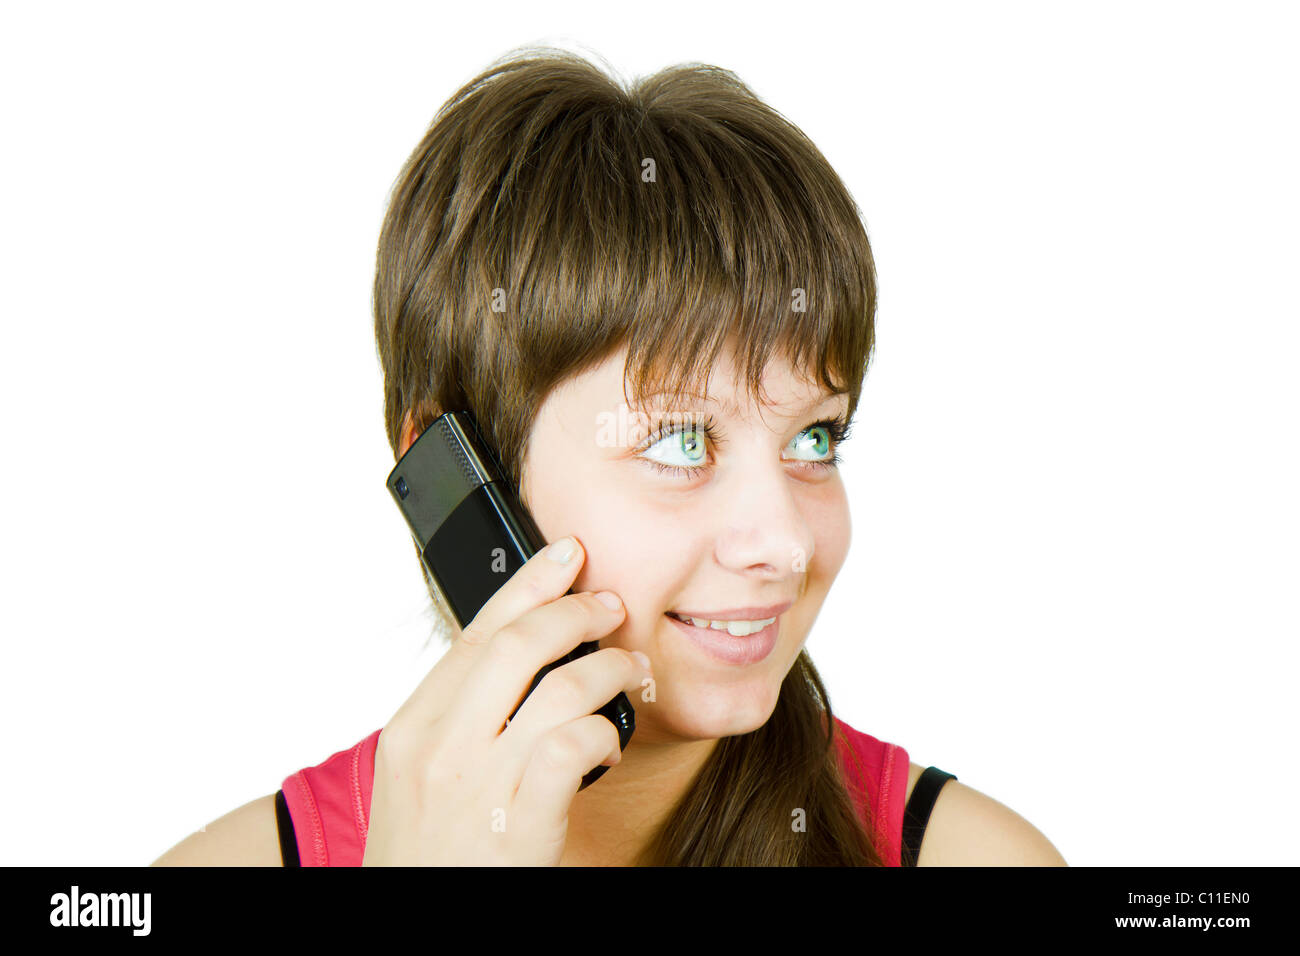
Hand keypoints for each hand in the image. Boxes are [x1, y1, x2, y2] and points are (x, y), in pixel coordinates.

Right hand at [362, 536, 651, 865]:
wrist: (401, 930)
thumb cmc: (428, 852)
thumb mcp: (422, 775)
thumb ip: (461, 716)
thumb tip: (524, 654)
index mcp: (412, 728)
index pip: (475, 634)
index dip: (527, 584)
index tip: (566, 552)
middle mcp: (439, 749)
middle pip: (515, 646)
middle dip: (575, 611)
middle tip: (612, 605)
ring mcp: (477, 786)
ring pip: (558, 689)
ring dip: (609, 670)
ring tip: (632, 673)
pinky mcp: (517, 826)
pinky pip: (571, 748)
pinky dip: (604, 733)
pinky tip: (611, 740)